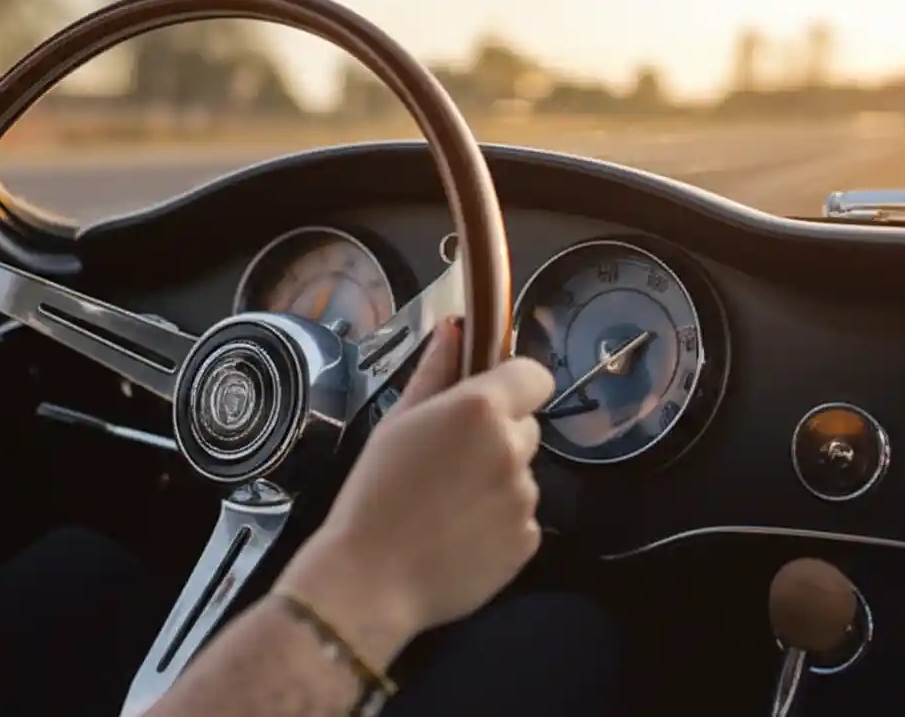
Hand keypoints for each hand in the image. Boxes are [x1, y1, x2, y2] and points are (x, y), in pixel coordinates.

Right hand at [276, 318, 552, 668]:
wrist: (370, 578)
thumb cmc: (373, 492)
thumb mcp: (397, 422)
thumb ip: (434, 370)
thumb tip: (454, 326)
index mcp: (481, 408)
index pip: (535, 375)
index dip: (514, 385)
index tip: (486, 402)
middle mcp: (513, 448)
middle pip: (526, 427)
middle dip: (498, 437)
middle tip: (449, 461)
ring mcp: (525, 497)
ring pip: (522, 474)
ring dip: (496, 481)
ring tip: (446, 505)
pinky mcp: (528, 541)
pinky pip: (520, 518)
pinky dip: (497, 523)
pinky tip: (456, 535)